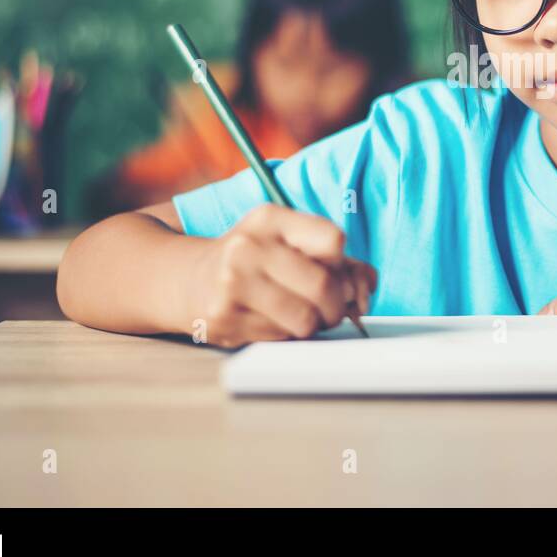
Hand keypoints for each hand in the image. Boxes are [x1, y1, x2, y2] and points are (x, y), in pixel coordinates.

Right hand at [191, 204, 376, 346]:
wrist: (191, 280)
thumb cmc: (257, 261)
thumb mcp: (291, 242)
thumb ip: (340, 261)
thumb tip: (365, 291)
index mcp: (270, 219)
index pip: (334, 240)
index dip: (343, 264)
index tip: (333, 270)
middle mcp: (248, 247)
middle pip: (324, 285)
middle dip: (337, 305)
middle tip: (330, 308)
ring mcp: (232, 283)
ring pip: (305, 320)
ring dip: (314, 324)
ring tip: (301, 315)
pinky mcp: (224, 318)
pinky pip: (280, 338)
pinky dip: (287, 335)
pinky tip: (272, 321)